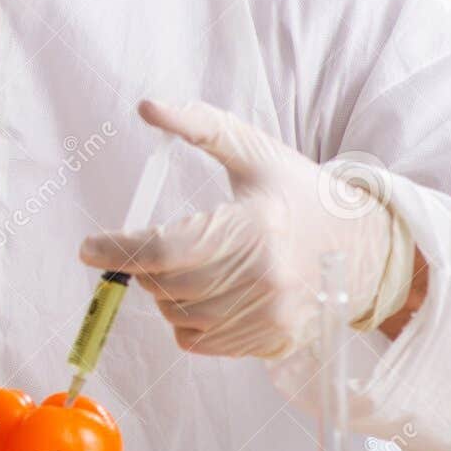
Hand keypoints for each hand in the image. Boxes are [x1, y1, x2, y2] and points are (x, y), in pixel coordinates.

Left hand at [79, 100, 407, 358]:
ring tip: (186, 265)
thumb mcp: (253, 150)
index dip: (118, 249)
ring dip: (163, 293)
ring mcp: (272, 317)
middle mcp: (267, 279)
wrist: (361, 245)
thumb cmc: (297, 192)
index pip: (165, 249)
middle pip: (166, 285)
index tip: (89, 246)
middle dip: (141, 266)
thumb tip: (147, 106)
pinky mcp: (272, 343)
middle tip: (147, 247)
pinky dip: (187, 319)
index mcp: (257, 227)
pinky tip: (207, 291)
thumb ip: (199, 125)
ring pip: (177, 317)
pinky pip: (199, 342)